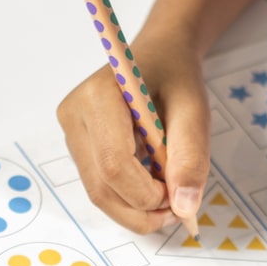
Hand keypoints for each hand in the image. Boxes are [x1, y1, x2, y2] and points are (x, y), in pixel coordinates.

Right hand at [56, 29, 212, 234]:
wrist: (161, 56)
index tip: (178, 198)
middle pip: (101, 186)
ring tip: (169, 197)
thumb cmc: (176, 77)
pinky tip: (153, 186)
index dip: (147, 194)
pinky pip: (100, 186)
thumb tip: (185, 208)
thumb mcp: (194, 111)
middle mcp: (74, 115)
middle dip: (141, 209)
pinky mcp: (79, 147)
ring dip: (136, 208)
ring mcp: (72, 133)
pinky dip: (129, 199)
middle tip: (177, 209)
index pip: (114, 164)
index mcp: (97, 97)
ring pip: (99, 192)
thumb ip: (190, 158)